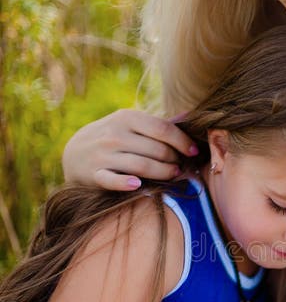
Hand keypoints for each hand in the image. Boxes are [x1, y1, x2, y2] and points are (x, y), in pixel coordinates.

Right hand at [62, 109, 197, 190]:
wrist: (74, 153)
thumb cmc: (113, 138)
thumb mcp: (129, 123)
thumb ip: (156, 123)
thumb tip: (190, 115)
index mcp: (126, 118)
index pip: (163, 129)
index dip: (182, 141)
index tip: (194, 151)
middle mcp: (115, 135)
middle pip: (156, 150)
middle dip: (174, 159)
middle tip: (182, 166)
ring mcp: (103, 154)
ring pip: (142, 166)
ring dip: (163, 173)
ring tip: (174, 174)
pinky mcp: (94, 174)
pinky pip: (113, 180)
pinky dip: (126, 183)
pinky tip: (139, 186)